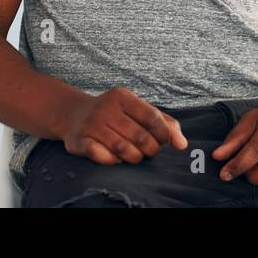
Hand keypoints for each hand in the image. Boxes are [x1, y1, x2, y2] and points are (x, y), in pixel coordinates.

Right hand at [58, 88, 188, 164]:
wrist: (74, 114)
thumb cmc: (115, 114)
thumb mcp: (137, 109)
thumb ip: (164, 123)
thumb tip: (182, 144)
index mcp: (122, 96)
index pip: (152, 116)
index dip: (163, 134)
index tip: (164, 142)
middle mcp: (105, 108)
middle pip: (140, 136)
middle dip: (150, 149)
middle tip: (149, 151)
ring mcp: (91, 124)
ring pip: (123, 149)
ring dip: (134, 157)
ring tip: (135, 155)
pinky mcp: (79, 140)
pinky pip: (103, 157)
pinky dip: (113, 161)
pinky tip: (115, 157)